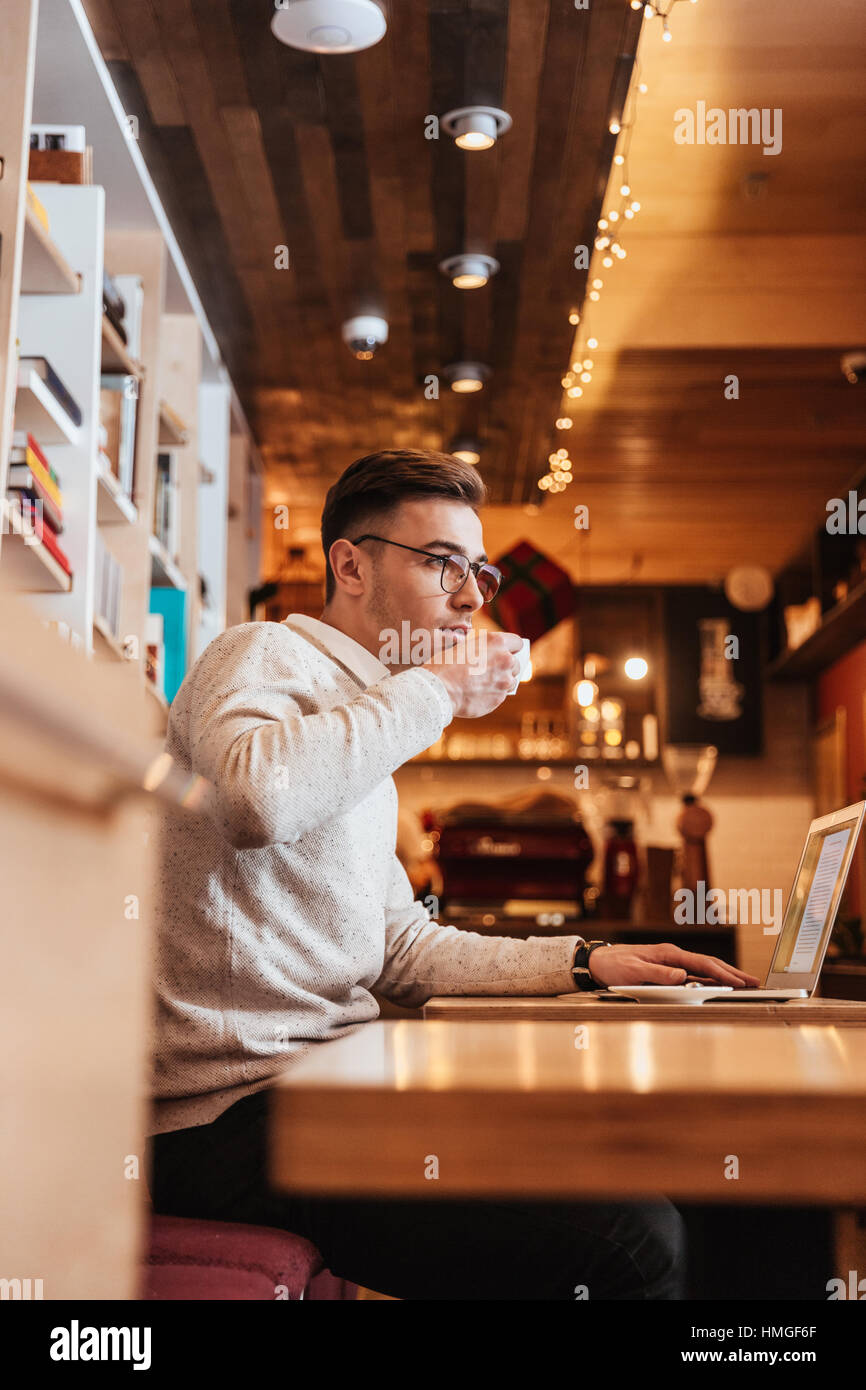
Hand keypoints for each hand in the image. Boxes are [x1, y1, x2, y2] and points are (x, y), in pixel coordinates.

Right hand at [421, 631, 524, 717]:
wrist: (438, 689)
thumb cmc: (445, 665)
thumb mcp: (464, 647)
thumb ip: (483, 649)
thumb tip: (490, 655)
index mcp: (497, 642)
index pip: (518, 643)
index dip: (512, 648)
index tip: (507, 652)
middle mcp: (505, 660)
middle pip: (515, 663)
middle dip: (506, 666)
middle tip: (490, 670)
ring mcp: (504, 681)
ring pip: (510, 681)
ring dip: (501, 681)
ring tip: (482, 683)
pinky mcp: (499, 699)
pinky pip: (500, 695)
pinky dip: (492, 695)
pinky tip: (476, 694)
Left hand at [587, 942, 760, 989]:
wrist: (599, 961)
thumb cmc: (615, 965)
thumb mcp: (635, 970)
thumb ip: (659, 974)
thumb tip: (683, 976)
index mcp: (669, 954)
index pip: (702, 964)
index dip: (723, 973)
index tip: (740, 981)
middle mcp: (673, 956)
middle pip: (709, 963)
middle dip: (732, 972)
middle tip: (753, 982)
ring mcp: (672, 962)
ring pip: (704, 968)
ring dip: (724, 975)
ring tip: (743, 983)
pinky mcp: (667, 969)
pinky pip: (694, 974)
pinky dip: (710, 978)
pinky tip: (720, 984)